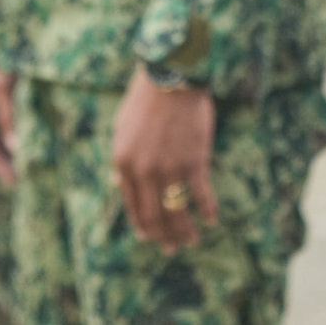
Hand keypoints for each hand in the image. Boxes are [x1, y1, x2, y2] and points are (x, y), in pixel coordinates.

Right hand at [0, 8, 16, 184]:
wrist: (0, 19)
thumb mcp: (4, 87)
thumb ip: (9, 118)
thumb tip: (17, 148)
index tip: (17, 182)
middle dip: (6, 158)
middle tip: (29, 176)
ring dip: (12, 143)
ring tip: (33, 160)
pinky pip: (2, 116)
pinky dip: (14, 127)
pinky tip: (32, 134)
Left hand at [111, 66, 217, 250]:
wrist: (170, 76)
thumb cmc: (145, 100)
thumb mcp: (122, 128)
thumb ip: (121, 159)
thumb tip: (115, 182)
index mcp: (123, 163)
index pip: (132, 205)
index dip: (142, 225)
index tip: (150, 236)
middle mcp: (143, 172)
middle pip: (154, 216)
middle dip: (162, 237)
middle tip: (171, 248)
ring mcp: (169, 168)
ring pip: (176, 213)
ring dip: (184, 232)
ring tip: (190, 241)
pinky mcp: (193, 162)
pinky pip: (200, 196)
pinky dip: (206, 211)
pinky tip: (210, 220)